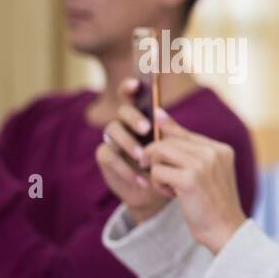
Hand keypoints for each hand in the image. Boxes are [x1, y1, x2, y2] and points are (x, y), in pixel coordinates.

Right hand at [94, 77, 169, 224]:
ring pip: (112, 131)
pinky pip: (108, 155)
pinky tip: (141, 178)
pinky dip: (125, 168)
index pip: (131, 96)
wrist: (158, 194)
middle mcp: (125, 124)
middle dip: (133, 117)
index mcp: (142, 116)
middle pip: (122, 111)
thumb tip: (161, 112)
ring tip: (143, 157)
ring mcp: (113, 139)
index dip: (129, 87)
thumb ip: (168, 131)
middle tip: (146, 128)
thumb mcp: (172, 149)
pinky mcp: (105, 157)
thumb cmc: (168, 166)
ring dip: (129, 143)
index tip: (136, 83)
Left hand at [143, 108, 246, 253]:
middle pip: (166, 140)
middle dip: (156, 158)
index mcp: (221, 149)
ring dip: (156, 171)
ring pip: (158, 152)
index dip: (164, 141)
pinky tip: (171, 194)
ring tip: (168, 186)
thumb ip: (187, 146)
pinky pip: (157, 171)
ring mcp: (203, 165)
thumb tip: (159, 115)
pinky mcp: (190, 180)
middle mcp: (214, 152)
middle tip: (160, 176)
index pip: (181, 132)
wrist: (226, 231)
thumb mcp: (205, 171)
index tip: (159, 154)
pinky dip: (157, 184)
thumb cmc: (212, 203)